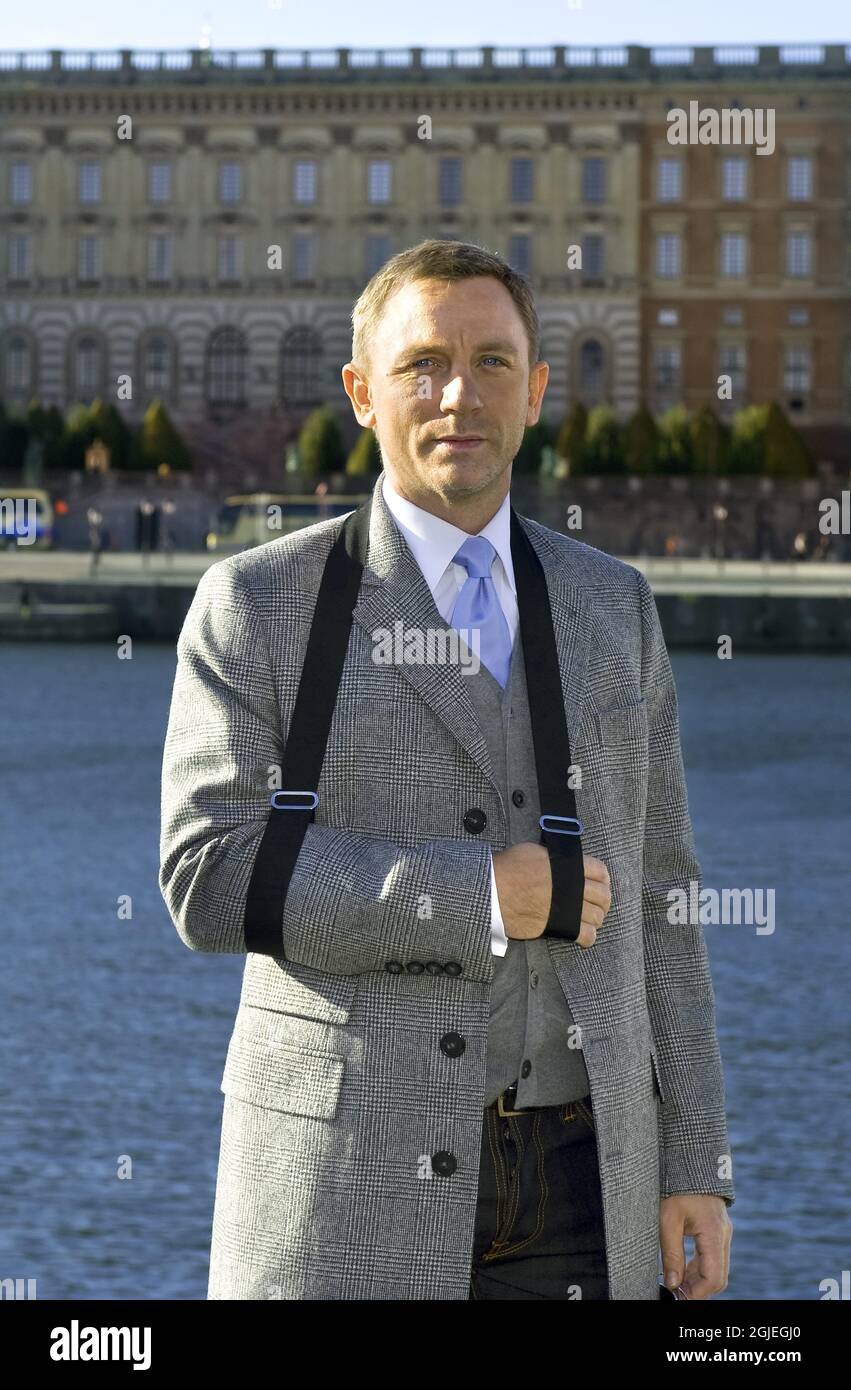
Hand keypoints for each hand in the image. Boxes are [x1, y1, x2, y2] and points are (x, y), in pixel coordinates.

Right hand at [492, 844, 610, 947]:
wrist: (493, 890)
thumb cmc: (507, 868)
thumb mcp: (534, 851)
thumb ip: (554, 857)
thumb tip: (559, 861)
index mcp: (568, 865)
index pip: (600, 871)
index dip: (603, 879)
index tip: (600, 884)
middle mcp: (572, 886)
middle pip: (603, 895)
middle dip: (603, 901)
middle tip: (598, 904)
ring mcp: (567, 907)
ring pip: (597, 916)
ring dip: (596, 918)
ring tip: (589, 919)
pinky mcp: (559, 926)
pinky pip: (585, 935)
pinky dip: (588, 936)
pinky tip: (584, 936)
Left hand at [659, 1194, 732, 1298]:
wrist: (689, 1161)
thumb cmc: (676, 1187)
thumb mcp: (667, 1219)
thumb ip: (671, 1253)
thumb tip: (673, 1283)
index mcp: (714, 1233)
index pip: (713, 1277)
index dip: (697, 1293)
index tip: (678, 1298)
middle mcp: (723, 1234)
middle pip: (718, 1276)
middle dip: (698, 1290)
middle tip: (676, 1295)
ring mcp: (722, 1232)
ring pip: (716, 1268)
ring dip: (698, 1281)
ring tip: (675, 1286)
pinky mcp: (716, 1229)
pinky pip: (713, 1256)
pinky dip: (699, 1268)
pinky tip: (682, 1272)